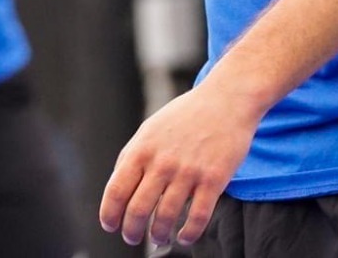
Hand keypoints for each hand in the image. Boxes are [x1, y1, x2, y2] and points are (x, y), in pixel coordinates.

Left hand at [99, 81, 265, 247]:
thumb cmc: (186, 116)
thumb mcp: (151, 129)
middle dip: (131, 231)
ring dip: (158, 235)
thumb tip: (117, 190)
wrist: (227, 99)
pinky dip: (189, 234)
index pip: (116, 191)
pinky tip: (185, 237)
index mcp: (142, 148)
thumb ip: (132, 156)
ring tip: (159, 238)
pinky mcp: (214, 179)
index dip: (110, 215)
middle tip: (133, 237)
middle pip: (138, 210)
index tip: (111, 226)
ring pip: (166, 218)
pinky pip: (198, 217)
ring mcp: (189, 171)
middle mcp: (163, 161)